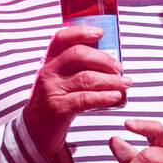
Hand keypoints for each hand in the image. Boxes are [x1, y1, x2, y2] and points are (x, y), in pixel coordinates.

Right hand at [23, 25, 129, 160]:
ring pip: (85, 78)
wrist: (35, 131)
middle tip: (120, 68)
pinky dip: (105, 96)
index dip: (80, 32)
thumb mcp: (60, 80)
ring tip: (126, 83)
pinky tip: (117, 96)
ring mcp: (52, 90)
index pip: (61, 38)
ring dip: (111, 79)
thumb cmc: (55, 101)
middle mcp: (48, 72)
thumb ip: (77, 68)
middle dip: (104, 59)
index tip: (100, 33)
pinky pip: (85, 99)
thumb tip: (110, 60)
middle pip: (77, 55)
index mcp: (49, 61)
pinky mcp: (58, 108)